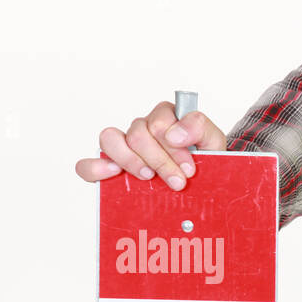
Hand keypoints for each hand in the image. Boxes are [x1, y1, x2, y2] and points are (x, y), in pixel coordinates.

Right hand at [74, 100, 225, 189]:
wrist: (206, 184)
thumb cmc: (207, 162)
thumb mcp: (213, 142)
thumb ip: (200, 128)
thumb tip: (175, 133)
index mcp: (165, 117)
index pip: (159, 121)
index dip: (174, 147)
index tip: (190, 169)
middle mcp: (142, 128)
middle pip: (137, 134)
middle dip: (160, 161)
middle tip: (178, 181)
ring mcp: (125, 147)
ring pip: (110, 140)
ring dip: (131, 161)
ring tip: (149, 177)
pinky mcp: (112, 167)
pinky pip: (88, 164)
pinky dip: (95, 168)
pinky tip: (112, 174)